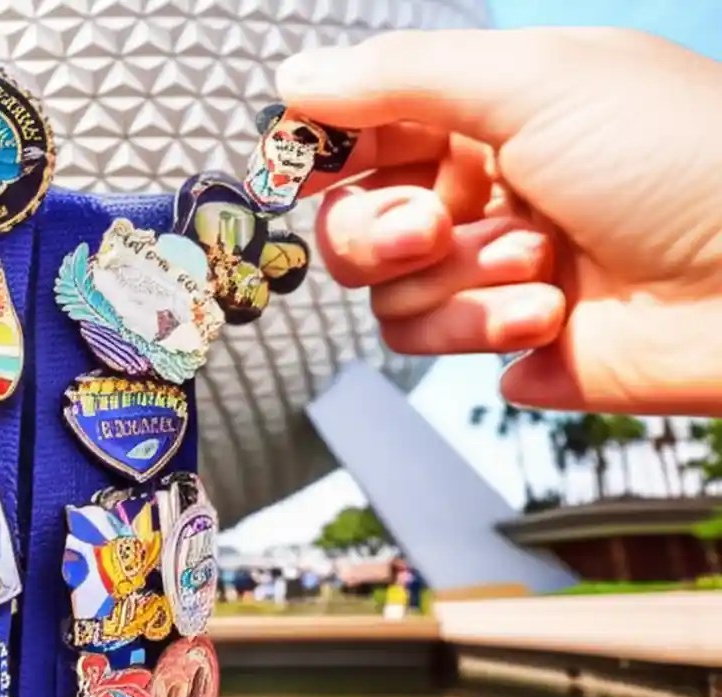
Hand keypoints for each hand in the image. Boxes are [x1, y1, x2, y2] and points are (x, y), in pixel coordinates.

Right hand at [277, 28, 721, 414]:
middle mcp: (478, 190)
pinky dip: (484, 325)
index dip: (322, 149)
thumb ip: (398, 77)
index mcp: (484, 114)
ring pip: (386, 292)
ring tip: (539, 262)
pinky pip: (436, 343)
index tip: (302, 164)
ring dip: (453, 279)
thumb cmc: (679, 154)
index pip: (363, 130)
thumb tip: (292, 78)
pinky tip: (552, 312)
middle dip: (381, 232)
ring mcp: (492, 269)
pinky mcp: (514, 340)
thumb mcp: (535, 80)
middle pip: (352, 223)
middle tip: (435, 225)